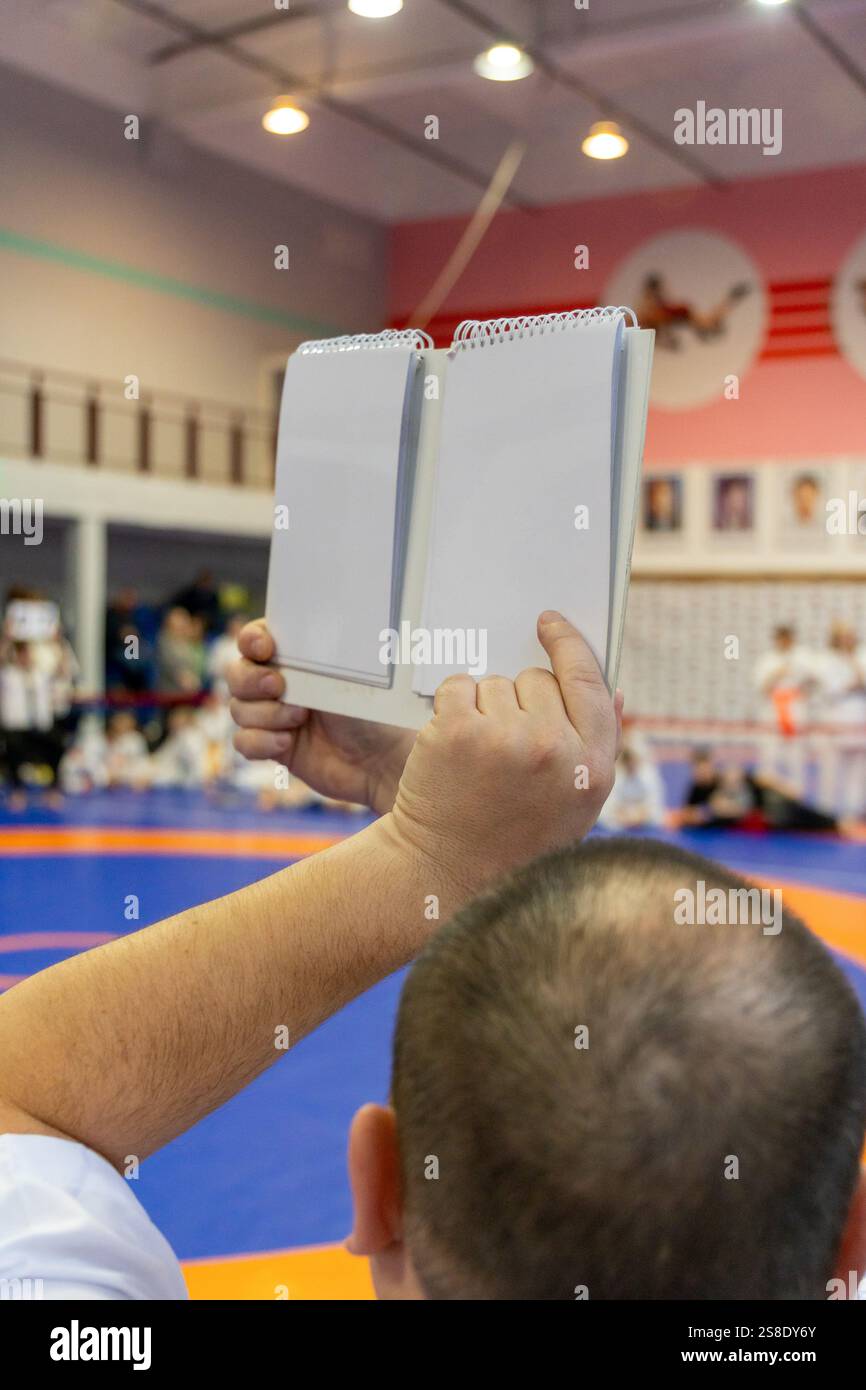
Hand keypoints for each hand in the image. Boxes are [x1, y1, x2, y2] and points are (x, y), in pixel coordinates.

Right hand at [228, 620, 415, 813]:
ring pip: (238, 709)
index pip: (254, 638)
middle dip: (251, 680)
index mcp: (297, 655)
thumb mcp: (346, 672)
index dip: (250, 640)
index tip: (265, 649)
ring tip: (300, 719)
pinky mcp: (273, 746)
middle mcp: (280, 682)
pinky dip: (260, 742)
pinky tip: (286, 743)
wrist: (382, 760)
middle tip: (278, 686)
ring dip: (266, 714)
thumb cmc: (373, 709)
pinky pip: (243, 742)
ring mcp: (274, 715)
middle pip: (236, 673)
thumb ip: (317, 650)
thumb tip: (299, 623)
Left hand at [381, 611, 622, 896]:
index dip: (570, 646)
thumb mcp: (574, 805)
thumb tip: (616, 691)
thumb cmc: (511, 840)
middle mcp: (555, 748)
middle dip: (518, 701)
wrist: (444, 873)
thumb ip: (596, 748)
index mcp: (593, 766)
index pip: (589, 682)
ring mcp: (505, 738)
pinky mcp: (458, 731)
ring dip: (482, 709)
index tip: (551, 624)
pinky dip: (449, 708)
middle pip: (537, 680)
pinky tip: (449, 748)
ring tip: (476, 761)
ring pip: (495, 684)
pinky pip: (457, 687)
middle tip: (502, 751)